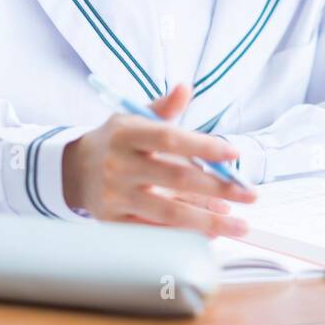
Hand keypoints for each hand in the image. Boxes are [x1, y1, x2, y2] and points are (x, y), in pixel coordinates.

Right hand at [61, 82, 255, 237]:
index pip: (169, 139)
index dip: (203, 146)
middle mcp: (119, 166)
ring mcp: (115, 197)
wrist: (74, 169)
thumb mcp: (132, 117)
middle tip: (250, 195)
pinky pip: (154, 232)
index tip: (234, 154)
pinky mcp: (113, 222)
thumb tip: (186, 88)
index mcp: (127, 134)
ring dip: (208, 221)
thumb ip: (163, 107)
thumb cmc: (116, 140)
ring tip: (238, 224)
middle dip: (218, 189)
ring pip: (168, 213)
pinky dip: (184, 236)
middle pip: (176, 179)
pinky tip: (211, 234)